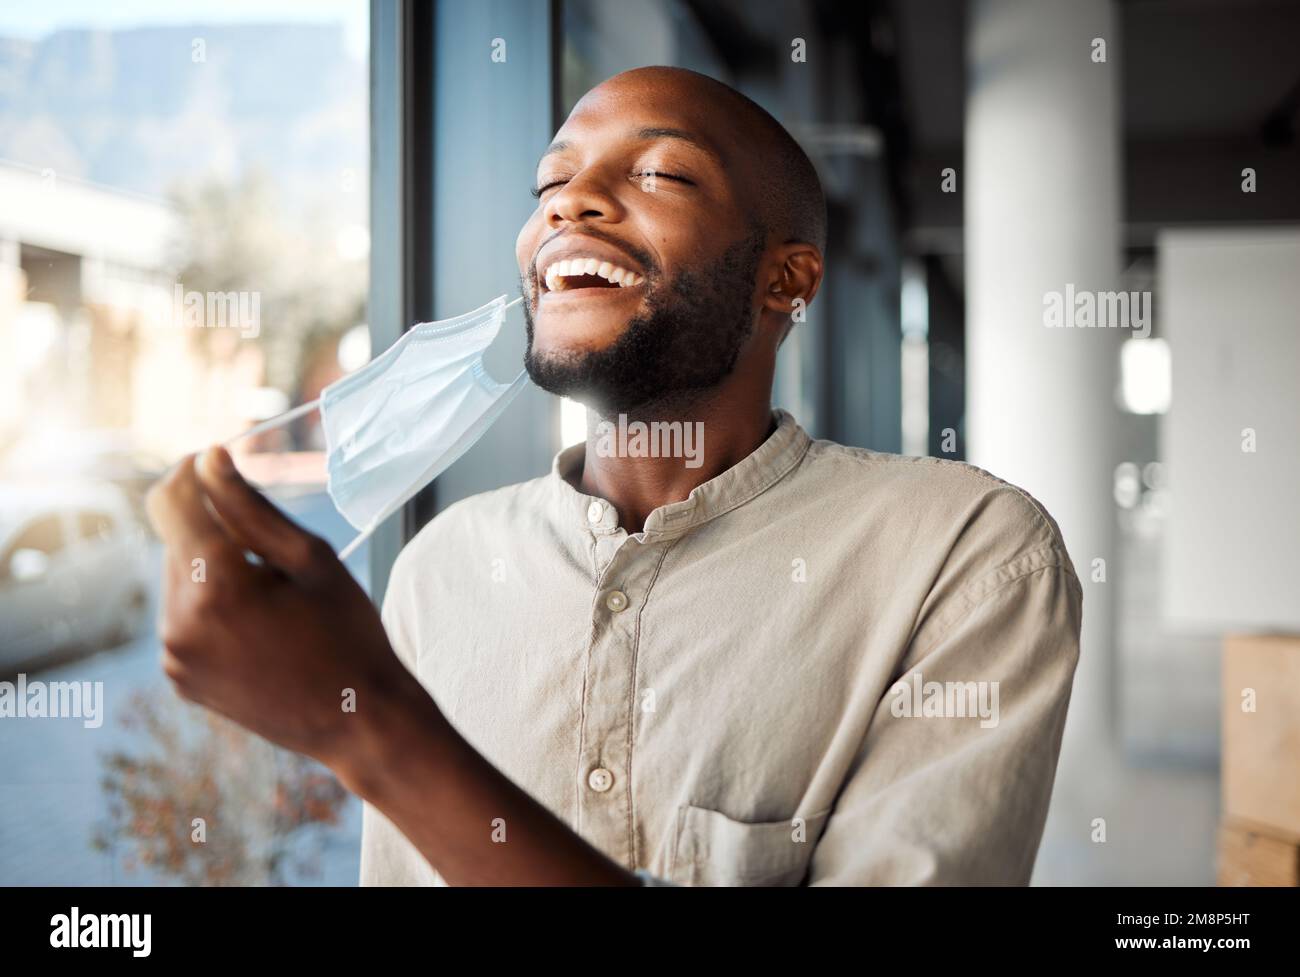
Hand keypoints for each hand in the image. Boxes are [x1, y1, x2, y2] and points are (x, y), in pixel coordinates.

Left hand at [145, 446, 420, 773]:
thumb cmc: (349, 632)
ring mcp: (175, 655)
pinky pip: (182, 618)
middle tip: (274, 552)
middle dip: (215, 530)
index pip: (169, 501)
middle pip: (176, 540)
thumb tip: (207, 458)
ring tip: (273, 599)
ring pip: (178, 579)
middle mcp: (179, 621)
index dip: (190, 473)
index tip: (216, 465)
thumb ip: (249, 506)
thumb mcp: (309, 557)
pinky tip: (260, 627)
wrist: (358, 720)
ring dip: (213, 570)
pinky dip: (212, 608)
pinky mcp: (179, 677)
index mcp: (216, 584)